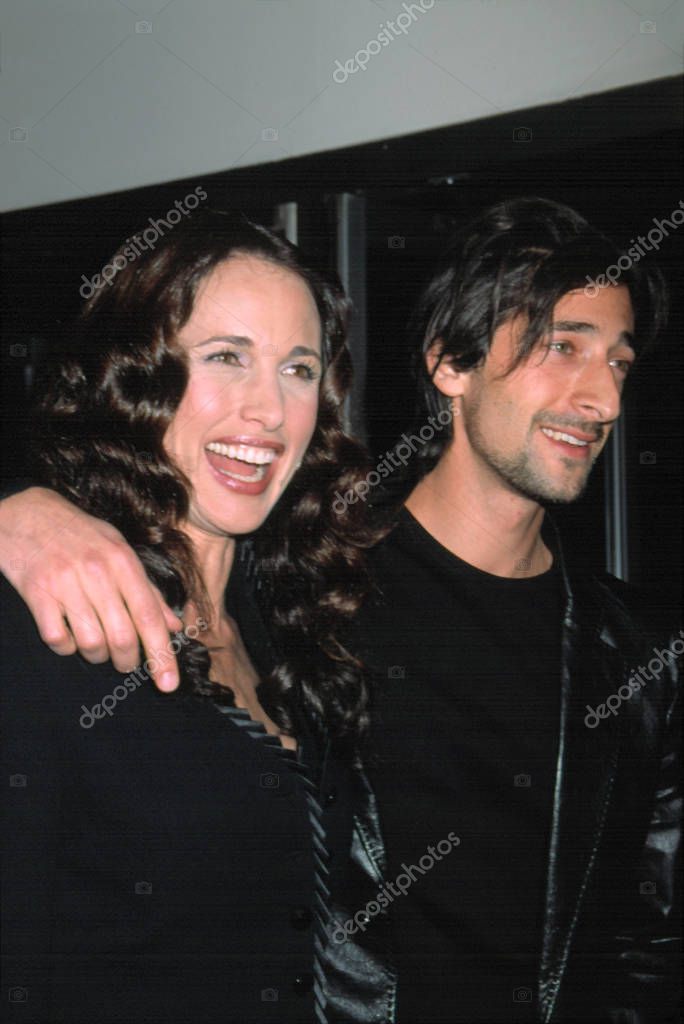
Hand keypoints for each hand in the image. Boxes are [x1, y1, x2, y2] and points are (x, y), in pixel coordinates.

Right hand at [0, 487, 182, 689]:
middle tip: (126, 662)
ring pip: (91, 643)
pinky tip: (69, 635)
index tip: (169, 684)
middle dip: (128, 661)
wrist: (27, 512)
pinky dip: (67, 647)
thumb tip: (174, 626)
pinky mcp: (36, 593)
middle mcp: (97, 572)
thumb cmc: (80, 534)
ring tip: (97, 646)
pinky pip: (57, 639)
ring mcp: (65, 583)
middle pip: (122, 638)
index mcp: (123, 561)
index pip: (149, 617)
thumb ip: (148, 590)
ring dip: (97, 656)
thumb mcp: (120, 550)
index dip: (162, 655)